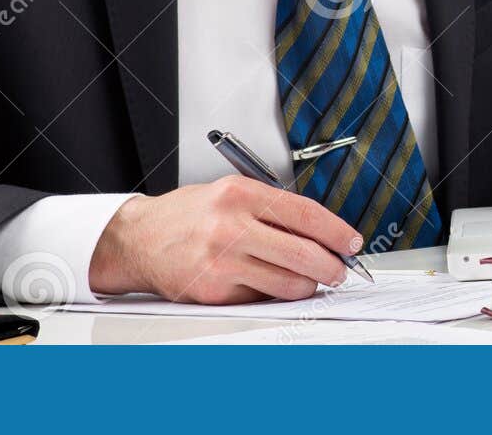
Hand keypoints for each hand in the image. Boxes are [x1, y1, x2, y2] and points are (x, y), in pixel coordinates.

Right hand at [87, 175, 363, 303]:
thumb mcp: (231, 193)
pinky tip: (267, 284)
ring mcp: (222, 261)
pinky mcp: (214, 291)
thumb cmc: (189, 215)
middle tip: (340, 271)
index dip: (336, 231)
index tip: (352, 242)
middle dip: (331, 267)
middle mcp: (231, 226)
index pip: (305, 213)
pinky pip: (261, 298)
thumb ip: (273, 210)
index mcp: (241, 194)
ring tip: (309, 280)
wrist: (138, 239)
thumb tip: (322, 233)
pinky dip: (272, 294)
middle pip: (303, 253)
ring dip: (307, 286)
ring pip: (287, 283)